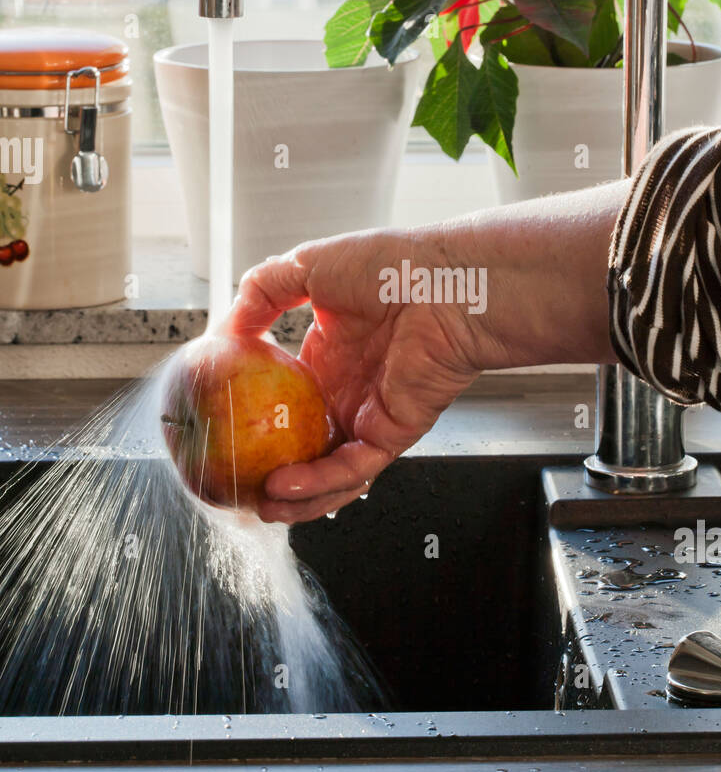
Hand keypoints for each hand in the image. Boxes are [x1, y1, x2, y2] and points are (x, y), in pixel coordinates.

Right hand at [227, 184, 624, 522]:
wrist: (444, 281)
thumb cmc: (392, 265)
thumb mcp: (308, 266)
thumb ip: (262, 291)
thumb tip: (226, 327)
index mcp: (329, 356)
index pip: (286, 400)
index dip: (257, 419)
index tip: (225, 431)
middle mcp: (348, 391)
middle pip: (305, 446)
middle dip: (273, 472)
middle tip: (238, 487)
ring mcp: (369, 416)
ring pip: (329, 472)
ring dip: (296, 497)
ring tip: (259, 506)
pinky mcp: (391, 433)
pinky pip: (350, 469)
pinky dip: (318, 484)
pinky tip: (284, 488)